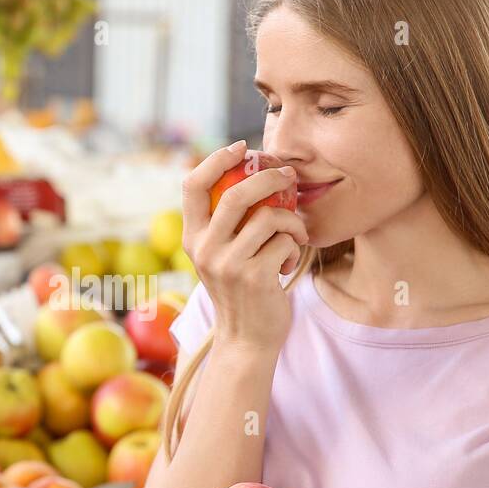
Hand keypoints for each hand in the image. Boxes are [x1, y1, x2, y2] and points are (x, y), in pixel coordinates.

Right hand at [181, 140, 308, 351]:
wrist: (247, 339)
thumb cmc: (241, 291)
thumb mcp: (221, 256)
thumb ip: (226, 224)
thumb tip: (252, 174)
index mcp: (192, 238)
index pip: (192, 185)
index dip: (216, 159)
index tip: (242, 148)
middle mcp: (204, 249)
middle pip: (236, 194)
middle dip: (268, 178)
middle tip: (288, 175)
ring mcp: (228, 264)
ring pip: (269, 217)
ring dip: (292, 221)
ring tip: (296, 233)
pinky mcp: (254, 277)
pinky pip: (284, 242)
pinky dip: (294, 246)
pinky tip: (288, 260)